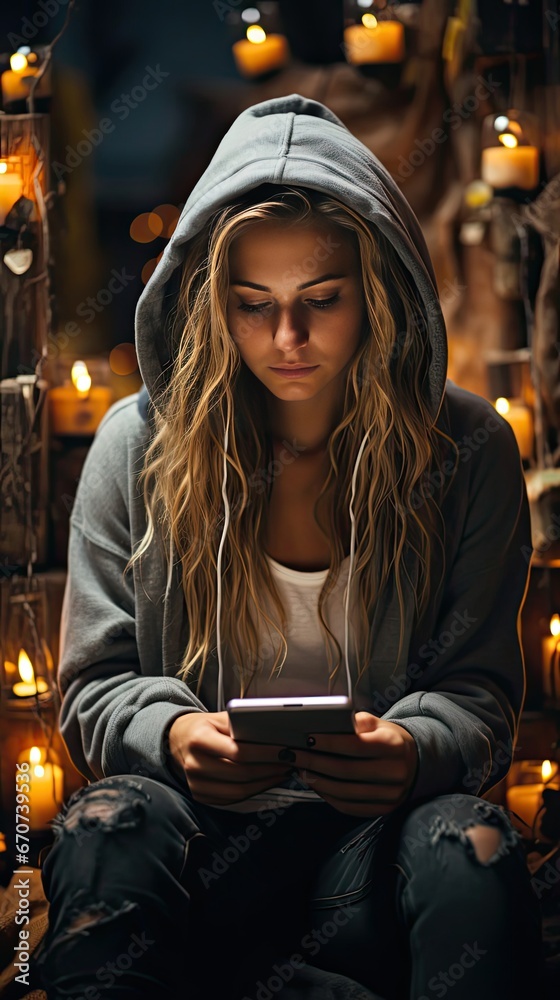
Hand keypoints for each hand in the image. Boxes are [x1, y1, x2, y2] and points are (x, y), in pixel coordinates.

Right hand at [167, 711, 297, 806]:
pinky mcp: (201, 796)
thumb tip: (273, 733)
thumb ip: (241, 724)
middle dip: (271, 769)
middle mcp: (195, 764)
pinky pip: (233, 798)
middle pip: (241, 773)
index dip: (266, 753)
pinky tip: (267, 780)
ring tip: (283, 771)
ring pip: (240, 790)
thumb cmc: (203, 726)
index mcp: (199, 739)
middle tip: (291, 761)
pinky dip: (254, 791)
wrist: (177, 739)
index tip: (286, 750)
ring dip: (267, 782)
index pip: (238, 752)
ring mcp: (196, 784)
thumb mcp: (219, 717)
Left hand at [288, 712, 419, 816]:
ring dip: (317, 781)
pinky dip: (327, 796)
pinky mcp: (382, 809)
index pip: (355, 746)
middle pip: (346, 771)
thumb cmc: (390, 740)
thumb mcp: (379, 724)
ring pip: (344, 792)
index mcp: (393, 747)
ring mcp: (390, 795)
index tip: (308, 738)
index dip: (328, 743)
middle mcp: (394, 773)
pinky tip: (316, 784)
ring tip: (301, 769)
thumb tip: (326, 723)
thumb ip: (356, 723)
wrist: (415, 763)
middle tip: (294, 755)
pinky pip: (348, 806)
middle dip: (315, 762)